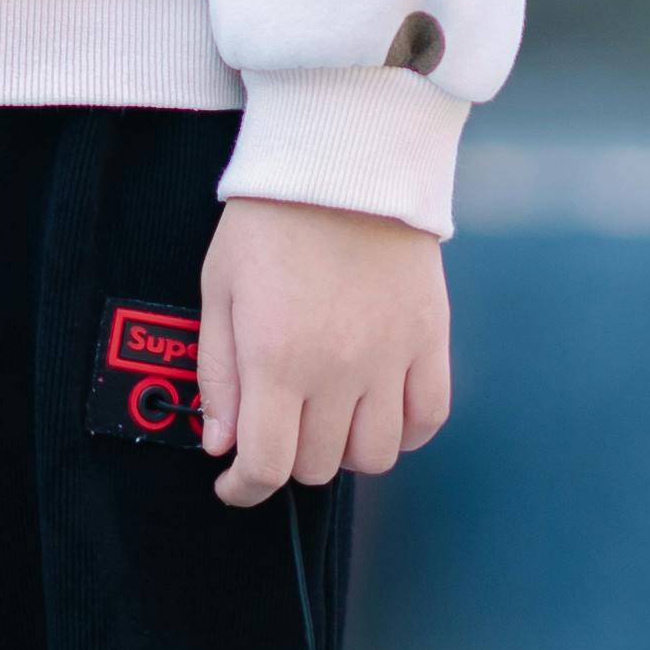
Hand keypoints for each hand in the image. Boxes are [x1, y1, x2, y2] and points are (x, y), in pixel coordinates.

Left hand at [193, 195, 453, 507]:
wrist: (340, 161)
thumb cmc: (268, 221)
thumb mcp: (218, 290)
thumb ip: (218, 374)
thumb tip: (222, 445)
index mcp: (276, 358)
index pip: (267, 465)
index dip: (245, 488)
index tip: (235, 484)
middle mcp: (338, 369)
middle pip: (319, 464)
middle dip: (288, 458)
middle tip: (277, 427)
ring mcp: (392, 358)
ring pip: (376, 456)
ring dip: (345, 450)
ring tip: (327, 418)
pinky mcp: (431, 339)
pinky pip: (428, 419)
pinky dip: (403, 431)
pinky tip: (377, 411)